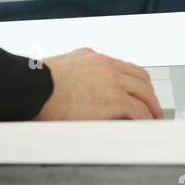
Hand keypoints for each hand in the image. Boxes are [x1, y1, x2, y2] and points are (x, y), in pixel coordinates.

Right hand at [34, 48, 163, 119]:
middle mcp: (106, 65)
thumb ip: (73, 75)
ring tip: (153, 120)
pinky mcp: (114, 100)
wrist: (30, 87)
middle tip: (151, 107)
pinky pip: (140, 111)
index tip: (137, 93)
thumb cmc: (35, 83)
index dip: (135, 82)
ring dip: (152, 108)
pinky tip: (145, 127)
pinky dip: (146, 119)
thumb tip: (71, 89)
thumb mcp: (59, 69)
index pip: (123, 68)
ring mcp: (112, 81)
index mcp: (92, 57)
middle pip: (140, 78)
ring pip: (145, 94)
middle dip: (149, 94)